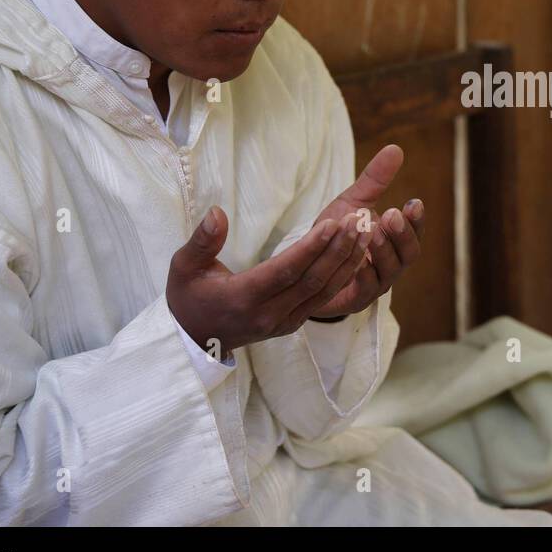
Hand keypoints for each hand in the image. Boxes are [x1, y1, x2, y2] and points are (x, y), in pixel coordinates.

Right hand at [166, 207, 372, 356]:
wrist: (195, 339)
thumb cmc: (188, 297)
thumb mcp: (183, 267)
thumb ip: (201, 241)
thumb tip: (217, 212)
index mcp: (242, 298)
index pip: (285, 271)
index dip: (311, 248)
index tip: (334, 222)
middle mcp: (268, 314)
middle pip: (313, 280)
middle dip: (340, 248)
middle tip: (361, 219)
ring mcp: (284, 322)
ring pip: (325, 291)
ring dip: (349, 260)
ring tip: (367, 230)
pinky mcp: (293, 324)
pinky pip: (324, 299)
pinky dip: (344, 274)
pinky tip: (359, 251)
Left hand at [306, 144, 424, 319]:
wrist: (307, 266)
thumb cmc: (336, 234)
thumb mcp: (354, 203)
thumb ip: (375, 180)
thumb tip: (396, 148)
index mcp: (395, 243)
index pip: (414, 232)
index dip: (416, 220)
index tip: (413, 202)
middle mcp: (391, 265)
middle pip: (409, 254)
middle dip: (402, 234)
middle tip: (391, 215)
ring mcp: (376, 284)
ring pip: (390, 272)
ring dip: (383, 251)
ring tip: (372, 230)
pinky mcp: (356, 299)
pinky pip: (365, 290)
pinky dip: (363, 274)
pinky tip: (356, 259)